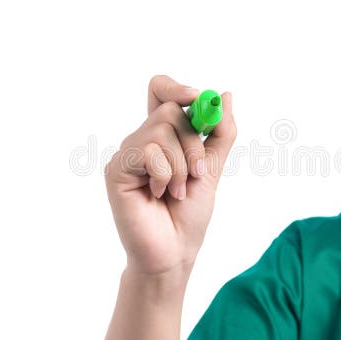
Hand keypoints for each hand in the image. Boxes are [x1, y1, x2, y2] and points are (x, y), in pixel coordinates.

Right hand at [104, 74, 236, 276]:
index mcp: (164, 136)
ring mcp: (127, 154)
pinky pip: (147, 152)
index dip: (176, 87)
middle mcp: (142, 140)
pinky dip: (165, 175)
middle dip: (194, 143)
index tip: (197, 97)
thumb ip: (220, 133)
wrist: (174, 252)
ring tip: (176, 191)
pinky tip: (159, 194)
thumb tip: (224, 95)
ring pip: (161, 130)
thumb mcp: (212, 168)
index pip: (160, 90)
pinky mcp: (116, 169)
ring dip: (181, 166)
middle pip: (169, 109)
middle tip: (195, 173)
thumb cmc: (189, 215)